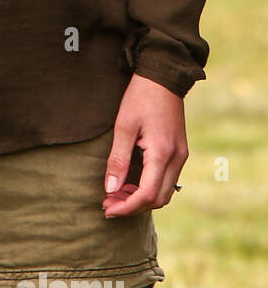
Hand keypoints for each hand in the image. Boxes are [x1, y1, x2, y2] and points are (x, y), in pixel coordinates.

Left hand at [102, 73, 186, 218]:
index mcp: (162, 153)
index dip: (127, 206)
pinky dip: (149, 187)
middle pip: (158, 199)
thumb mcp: (123, 126)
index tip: (107, 209)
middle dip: (133, 206)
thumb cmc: (140, 98)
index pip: (148, 194)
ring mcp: (181, 156)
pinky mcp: (179, 152)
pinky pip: (167, 180)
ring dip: (141, 198)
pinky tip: (130, 183)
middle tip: (108, 204)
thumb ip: (118, 159)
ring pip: (164, 192)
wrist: (162, 78)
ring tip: (115, 195)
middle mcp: (177, 159)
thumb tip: (110, 189)